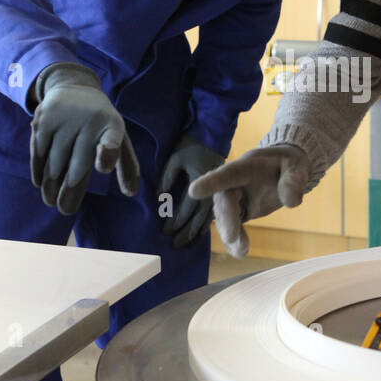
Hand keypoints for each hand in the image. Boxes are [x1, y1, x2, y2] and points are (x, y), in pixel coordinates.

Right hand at [29, 62, 139, 214]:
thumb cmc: (101, 122)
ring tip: (50, 200)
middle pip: (78, 163)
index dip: (108, 153)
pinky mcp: (43, 118)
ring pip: (56, 160)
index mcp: (112, 125)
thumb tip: (131, 192)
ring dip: (52, 183)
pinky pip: (39, 151)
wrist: (74, 87)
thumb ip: (126, 164)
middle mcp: (89, 120)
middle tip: (65, 209)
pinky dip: (39, 168)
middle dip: (70, 189)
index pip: (112, 140)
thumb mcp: (118, 136)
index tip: (103, 167)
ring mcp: (64, 118)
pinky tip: (40, 182)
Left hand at [157, 133, 225, 247]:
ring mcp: (218, 191)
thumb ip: (167, 179)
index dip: (175, 221)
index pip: (186, 208)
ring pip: (208, 218)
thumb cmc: (190, 145)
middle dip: (186, 233)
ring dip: (197, 232)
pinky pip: (214, 212)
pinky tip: (200, 233)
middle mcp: (211, 190)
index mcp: (200, 182)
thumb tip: (160, 199)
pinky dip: (206, 224)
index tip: (165, 231)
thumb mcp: (175, 159)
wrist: (212, 135)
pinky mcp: (220, 191)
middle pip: (198, 218)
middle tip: (176, 245)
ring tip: (187, 244)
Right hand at [187, 143, 310, 257]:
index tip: (194, 191)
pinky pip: (232, 225)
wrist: (285, 168)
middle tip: (231, 238)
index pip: (228, 173)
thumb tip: (291, 202)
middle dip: (226, 218)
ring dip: (230, 233)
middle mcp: (236, 182)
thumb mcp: (298, 166)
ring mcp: (235, 197)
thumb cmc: (290, 164)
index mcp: (247, 166)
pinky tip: (240, 252)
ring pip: (225, 216)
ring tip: (241, 252)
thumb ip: (294, 180)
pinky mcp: (239, 210)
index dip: (211, 182)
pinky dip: (235, 240)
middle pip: (224, 199)